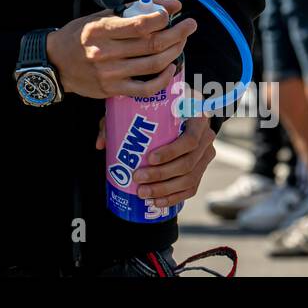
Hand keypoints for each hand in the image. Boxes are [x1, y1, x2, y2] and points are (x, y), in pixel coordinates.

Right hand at [46, 0, 193, 98]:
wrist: (56, 62)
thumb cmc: (81, 36)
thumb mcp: (101, 16)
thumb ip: (133, 10)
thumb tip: (168, 5)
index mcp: (102, 29)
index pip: (141, 24)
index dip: (163, 18)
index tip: (173, 13)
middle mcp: (106, 52)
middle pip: (153, 44)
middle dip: (178, 33)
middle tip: (189, 26)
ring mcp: (110, 73)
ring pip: (153, 64)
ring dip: (174, 52)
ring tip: (181, 43)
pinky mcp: (112, 90)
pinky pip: (145, 88)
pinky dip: (163, 79)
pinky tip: (169, 68)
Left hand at [95, 116, 217, 209]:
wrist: (186, 108)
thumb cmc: (162, 106)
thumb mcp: (143, 105)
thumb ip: (121, 119)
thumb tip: (101, 144)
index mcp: (196, 118)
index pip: (189, 139)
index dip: (170, 152)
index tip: (149, 158)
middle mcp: (206, 138)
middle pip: (186, 163)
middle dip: (160, 175)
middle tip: (138, 179)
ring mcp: (205, 156)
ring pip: (189, 179)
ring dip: (164, 189)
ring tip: (143, 193)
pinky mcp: (202, 169)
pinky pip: (191, 188)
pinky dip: (173, 197)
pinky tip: (156, 202)